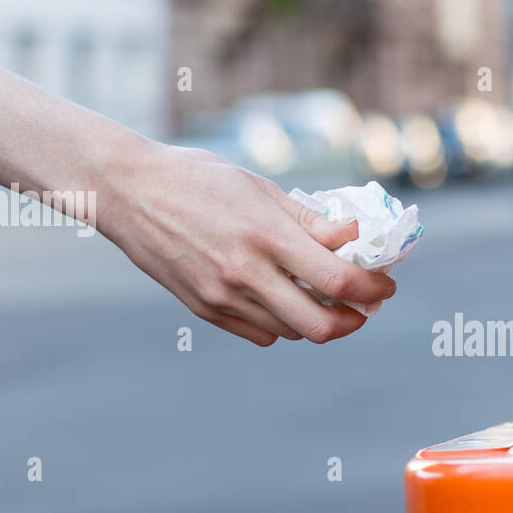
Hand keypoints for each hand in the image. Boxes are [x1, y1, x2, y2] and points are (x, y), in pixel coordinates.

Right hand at [99, 142, 396, 345]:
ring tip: (326, 298)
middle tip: (362, 306)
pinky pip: (260, 334)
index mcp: (266, 235)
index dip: (372, 289)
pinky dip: (283, 326)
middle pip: (320, 325)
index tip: (385, 285)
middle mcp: (245, 273)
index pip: (338, 281)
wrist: (128, 192)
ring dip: (318, 321)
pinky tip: (285, 301)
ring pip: (292, 332)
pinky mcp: (204, 309)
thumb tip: (354, 236)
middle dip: (353, 321)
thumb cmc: (197, 179)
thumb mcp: (260, 188)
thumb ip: (309, 220)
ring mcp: (222, 296)